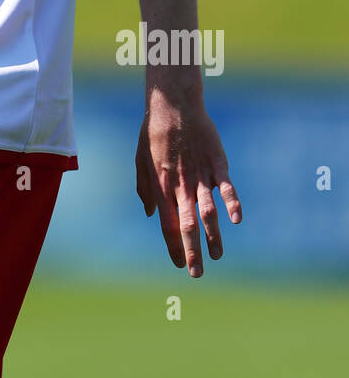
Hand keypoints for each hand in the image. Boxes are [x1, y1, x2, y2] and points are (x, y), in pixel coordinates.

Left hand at [135, 97, 241, 276]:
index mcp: (161, 186)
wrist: (172, 104)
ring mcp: (200, 174)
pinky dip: (231, 203)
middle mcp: (180, 185)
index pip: (167, 224)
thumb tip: (152, 214)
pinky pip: (225, 187)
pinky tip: (236, 220)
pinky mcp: (217, 163)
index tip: (179, 264)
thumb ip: (145, 188)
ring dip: (214, 235)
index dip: (174, 246)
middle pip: (187, 224)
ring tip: (218, 255)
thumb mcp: (140, 159)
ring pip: (207, 211)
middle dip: (193, 251)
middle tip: (197, 273)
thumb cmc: (153, 132)